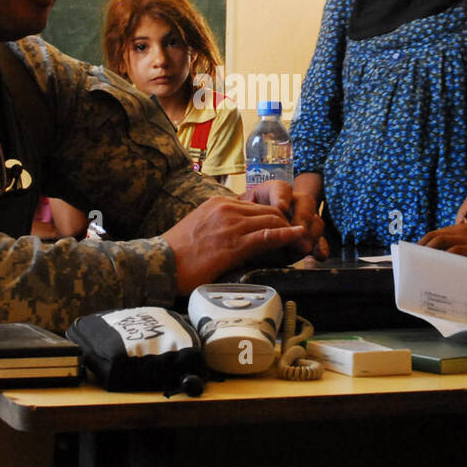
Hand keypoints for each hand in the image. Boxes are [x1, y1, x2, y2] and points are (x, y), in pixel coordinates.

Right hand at [162, 195, 309, 293]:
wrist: (160, 263)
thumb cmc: (178, 253)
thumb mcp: (199, 228)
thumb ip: (219, 225)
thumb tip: (235, 236)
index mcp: (218, 202)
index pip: (256, 206)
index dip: (274, 218)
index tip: (285, 229)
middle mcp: (226, 208)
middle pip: (268, 210)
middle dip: (287, 223)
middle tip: (301, 237)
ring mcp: (230, 224)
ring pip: (272, 220)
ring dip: (291, 231)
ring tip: (305, 241)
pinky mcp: (233, 243)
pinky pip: (267, 236)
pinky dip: (287, 236)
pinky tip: (299, 238)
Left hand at [244, 179, 327, 259]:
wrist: (236, 247)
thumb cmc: (235, 234)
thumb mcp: (237, 225)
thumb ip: (245, 223)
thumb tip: (256, 223)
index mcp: (269, 196)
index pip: (280, 188)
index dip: (282, 196)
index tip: (281, 207)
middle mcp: (289, 207)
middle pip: (305, 202)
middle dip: (303, 215)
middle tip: (299, 230)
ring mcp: (300, 224)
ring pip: (315, 221)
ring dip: (312, 233)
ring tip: (305, 247)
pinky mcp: (305, 241)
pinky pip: (319, 241)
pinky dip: (320, 248)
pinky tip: (319, 255)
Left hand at [420, 222, 466, 263]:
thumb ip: (461, 239)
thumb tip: (448, 251)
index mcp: (459, 228)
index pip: (436, 232)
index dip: (424, 240)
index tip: (416, 249)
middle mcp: (460, 231)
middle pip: (435, 235)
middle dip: (422, 246)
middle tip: (414, 257)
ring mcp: (466, 238)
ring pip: (441, 241)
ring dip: (430, 250)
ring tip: (422, 261)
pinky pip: (454, 251)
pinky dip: (445, 256)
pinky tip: (439, 264)